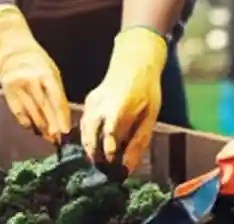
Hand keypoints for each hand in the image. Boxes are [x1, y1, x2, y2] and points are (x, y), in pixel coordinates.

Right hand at [0, 5, 71, 143]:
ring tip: (48, 137)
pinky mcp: (7, 91)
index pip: (57, 100)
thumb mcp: (52, 72)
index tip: (66, 132)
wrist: (12, 49)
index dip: (62, 118)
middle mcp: (31, 80)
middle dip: (52, 126)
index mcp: (46, 74)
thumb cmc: (37, 62)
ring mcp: (18, 86)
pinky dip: (26, 122)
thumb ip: (57, 93)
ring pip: (31, 113)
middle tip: (58, 140)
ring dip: (40, 128)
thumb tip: (62, 119)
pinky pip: (18, 112)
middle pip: (44, 109)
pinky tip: (33, 128)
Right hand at [79, 27, 167, 172]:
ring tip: (96, 162)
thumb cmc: (146, 90)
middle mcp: (100, 106)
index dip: (109, 153)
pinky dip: (86, 136)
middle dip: (94, 155)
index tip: (113, 168)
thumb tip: (128, 167)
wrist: (134, 63)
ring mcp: (91, 102)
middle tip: (102, 170)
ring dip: (88, 147)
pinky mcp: (88, 101)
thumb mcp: (149, 117)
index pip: (109, 135)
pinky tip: (93, 146)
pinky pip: (84, 123)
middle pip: (90, 135)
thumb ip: (138, 143)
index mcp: (118, 108)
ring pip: (84, 130)